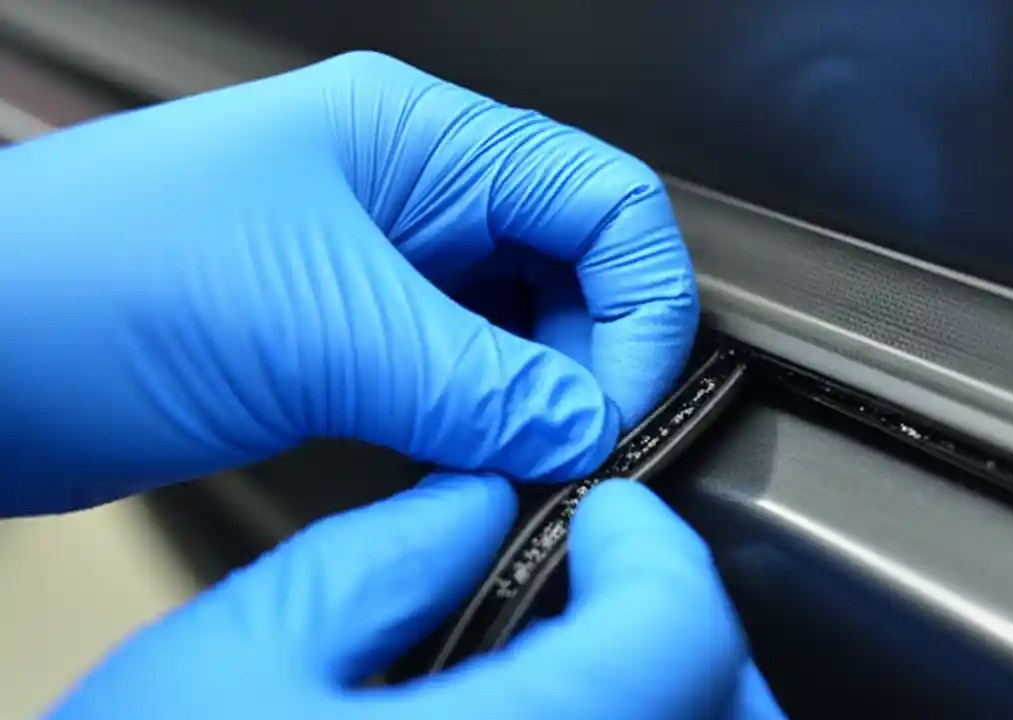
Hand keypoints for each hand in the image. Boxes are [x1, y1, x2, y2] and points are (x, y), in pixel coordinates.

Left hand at [0, 51, 696, 513]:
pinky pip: (460, 371)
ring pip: (522, 324)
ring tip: (523, 461)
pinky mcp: (349, 332)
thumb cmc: (88, 284)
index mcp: (418, 139)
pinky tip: (472, 460)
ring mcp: (381, 262)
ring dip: (540, 397)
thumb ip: (476, 384)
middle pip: (575, 262)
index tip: (622, 404)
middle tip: (577, 447)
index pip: (603, 200)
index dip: (639, 307)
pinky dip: (484, 421)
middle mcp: (412, 190)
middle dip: (594, 359)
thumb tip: (585, 428)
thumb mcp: (317, 331)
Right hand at [48, 477, 784, 718]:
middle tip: (622, 578)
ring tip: (606, 649)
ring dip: (688, 696)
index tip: (607, 515)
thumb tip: (475, 505)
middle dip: (692, 630)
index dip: (654, 548)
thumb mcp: (231, 660)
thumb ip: (378, 561)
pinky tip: (570, 718)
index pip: (678, 635)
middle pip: (731, 713)